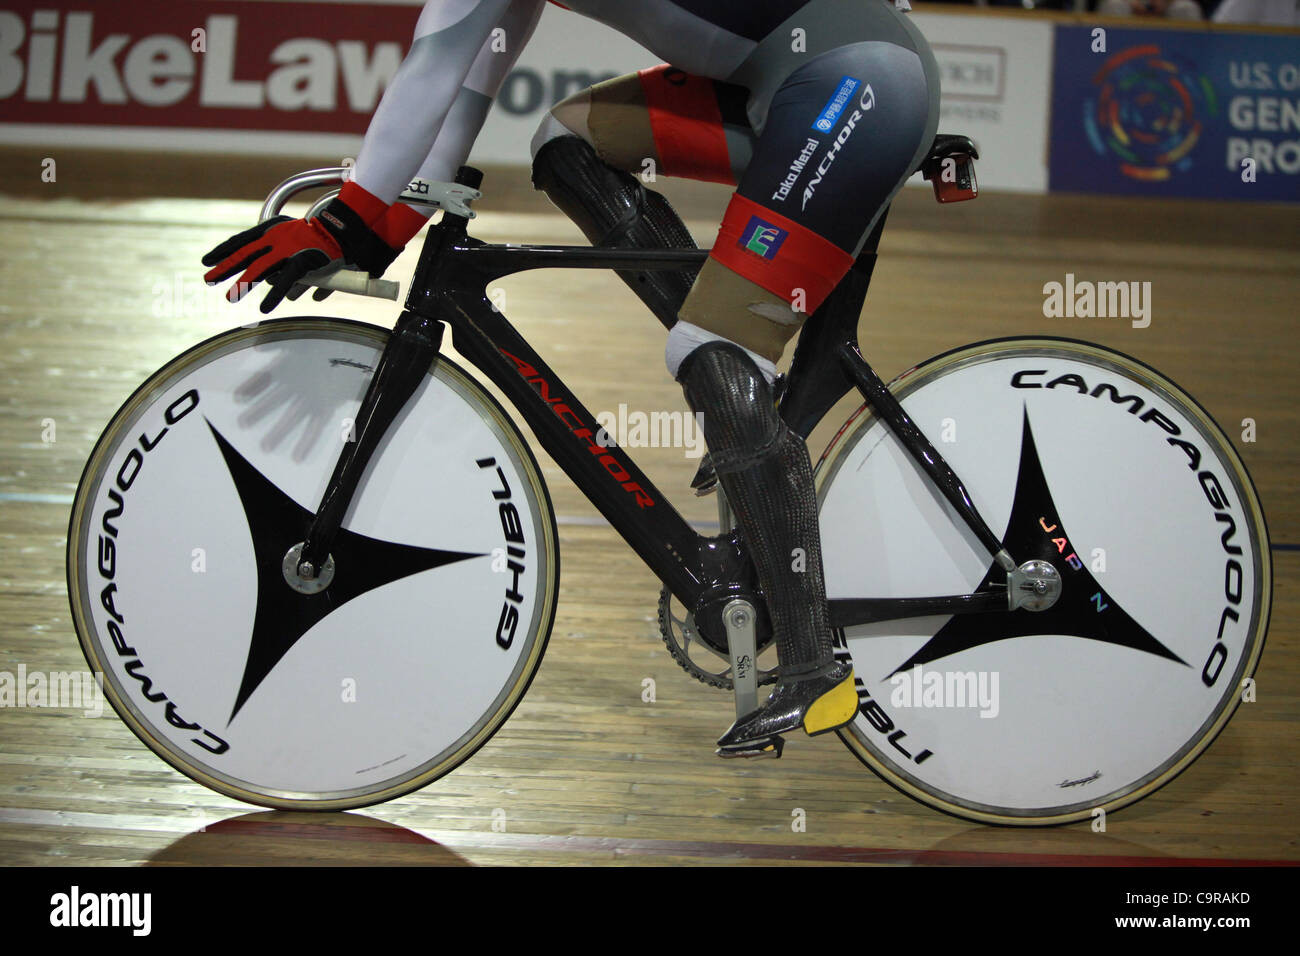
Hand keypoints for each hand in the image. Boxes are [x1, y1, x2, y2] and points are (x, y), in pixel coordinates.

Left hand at [202, 216, 342, 312]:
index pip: (240, 240)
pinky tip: (264, 308)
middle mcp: (275, 238)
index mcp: (271, 229)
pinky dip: (274, 295)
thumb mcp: (294, 240)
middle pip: (244, 254)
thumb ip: (284, 262)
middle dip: (225, 267)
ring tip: (230, 297)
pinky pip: (285, 281)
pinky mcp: (302, 261)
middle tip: (208, 279)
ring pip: (260, 268)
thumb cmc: (319, 237)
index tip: (206, 261)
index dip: (222, 251)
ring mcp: (288, 249)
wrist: (340, 229)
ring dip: (244, 284)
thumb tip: (289, 291)